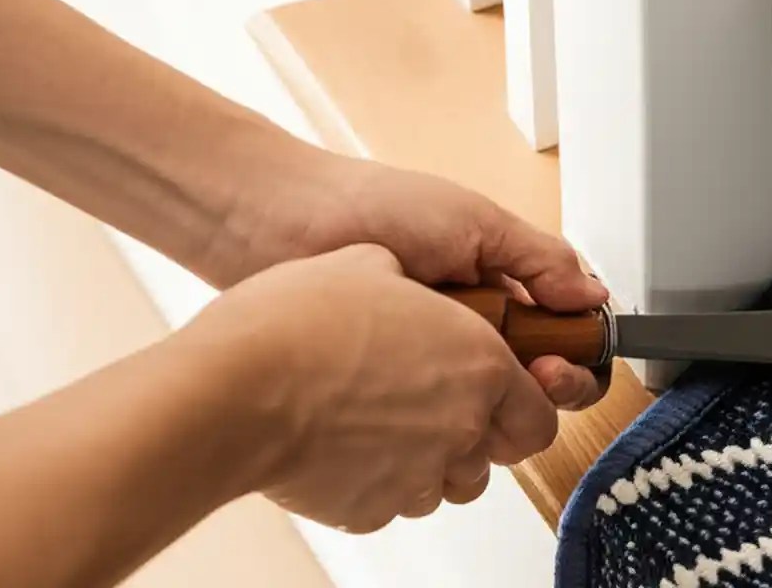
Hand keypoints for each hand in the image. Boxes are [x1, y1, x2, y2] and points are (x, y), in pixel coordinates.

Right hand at [176, 244, 557, 531]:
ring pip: (448, 482)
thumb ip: (408, 277)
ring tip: (383, 418)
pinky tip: (344, 442)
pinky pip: (392, 501)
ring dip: (432, 457)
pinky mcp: (370, 509)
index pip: (541, 411)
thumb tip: (400, 275)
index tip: (508, 393)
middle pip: (499, 452)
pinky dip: (379, 479)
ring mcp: (418, 475)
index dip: (527, 402)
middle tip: (436, 401)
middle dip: (480, 432)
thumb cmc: (297, 326)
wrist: (231, 391)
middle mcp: (461, 426)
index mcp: (480, 363)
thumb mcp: (368, 262)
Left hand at [198, 144, 610, 410]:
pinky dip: (440, 420)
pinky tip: (427, 405)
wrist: (281, 224)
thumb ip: (539, 259)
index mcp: (503, 286)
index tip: (558, 363)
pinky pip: (430, 421)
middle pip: (535, 383)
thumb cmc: (370, 206)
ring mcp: (431, 360)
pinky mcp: (390, 387)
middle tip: (524, 375)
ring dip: (489, 404)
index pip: (565, 336)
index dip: (575, 358)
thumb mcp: (472, 221)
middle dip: (540, 386)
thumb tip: (594, 298)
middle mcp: (473, 328)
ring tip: (463, 382)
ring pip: (487, 409)